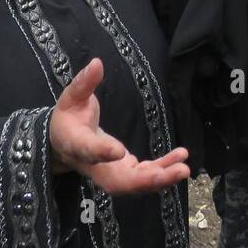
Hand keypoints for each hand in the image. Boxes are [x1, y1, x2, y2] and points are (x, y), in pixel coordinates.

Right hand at [49, 59, 189, 193]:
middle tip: (174, 171)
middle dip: (147, 180)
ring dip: (161, 179)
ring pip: (135, 184)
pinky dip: (163, 170)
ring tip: (183, 169)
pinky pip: (143, 176)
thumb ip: (83, 83)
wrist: (64, 145)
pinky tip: (180, 160)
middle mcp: (95, 166)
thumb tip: (97, 63)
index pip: (88, 150)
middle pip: (119, 181)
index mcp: (76, 144)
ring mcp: (110, 172)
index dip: (103, 152)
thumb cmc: (69, 118)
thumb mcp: (71, 98)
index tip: (119, 150)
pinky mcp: (124, 172)